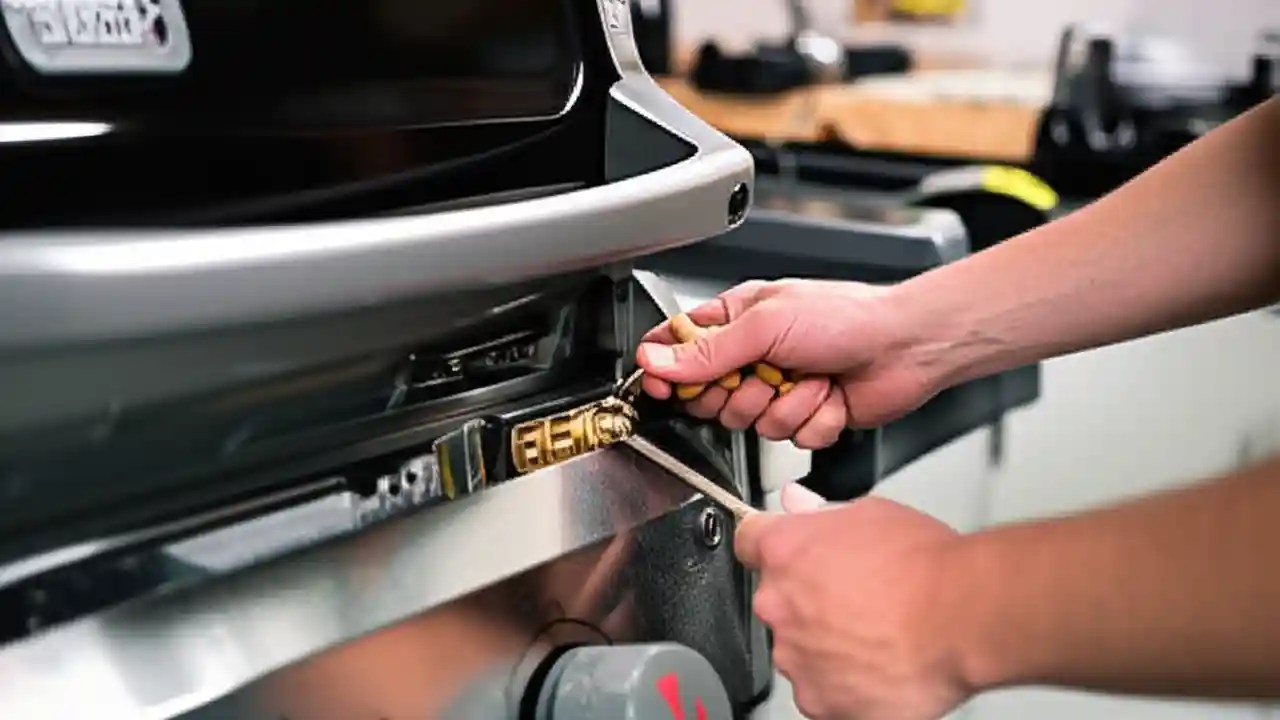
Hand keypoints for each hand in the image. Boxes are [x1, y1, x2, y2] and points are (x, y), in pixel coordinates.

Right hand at [636, 280, 940, 447]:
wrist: (905, 346)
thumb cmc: (846, 316)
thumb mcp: (765, 326)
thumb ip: (706, 351)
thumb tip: (655, 360)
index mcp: (737, 320)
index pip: (678, 347)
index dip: (665, 371)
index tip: (663, 386)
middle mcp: (754, 355)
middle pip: (707, 397)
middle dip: (736, 394)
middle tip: (760, 377)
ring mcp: (778, 388)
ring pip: (748, 423)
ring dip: (783, 405)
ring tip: (808, 379)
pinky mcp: (804, 416)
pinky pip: (787, 437)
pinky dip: (812, 419)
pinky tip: (829, 395)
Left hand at [736, 485, 969, 719]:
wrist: (963, 617)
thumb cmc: (927, 566)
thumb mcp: (871, 513)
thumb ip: (820, 513)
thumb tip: (797, 504)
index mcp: (783, 552)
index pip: (749, 542)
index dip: (771, 546)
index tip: (787, 554)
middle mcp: (779, 605)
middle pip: (777, 600)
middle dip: (806, 599)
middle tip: (854, 598)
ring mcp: (796, 657)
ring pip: (799, 648)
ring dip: (824, 644)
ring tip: (875, 634)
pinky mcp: (820, 700)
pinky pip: (821, 690)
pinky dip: (843, 683)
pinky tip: (877, 665)